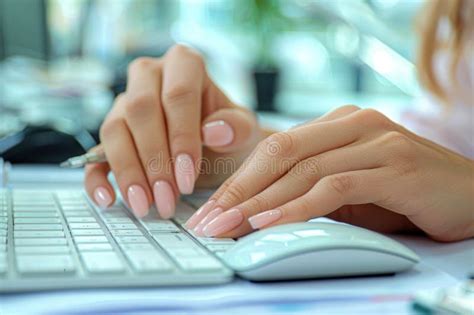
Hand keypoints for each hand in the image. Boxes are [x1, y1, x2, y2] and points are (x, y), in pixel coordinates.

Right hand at [84, 45, 261, 218]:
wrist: (219, 146)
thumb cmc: (230, 133)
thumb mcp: (243, 130)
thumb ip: (236, 127)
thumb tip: (213, 132)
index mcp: (184, 64)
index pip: (177, 95)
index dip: (181, 138)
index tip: (188, 177)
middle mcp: (148, 76)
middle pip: (140, 110)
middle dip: (153, 161)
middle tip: (167, 199)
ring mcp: (125, 103)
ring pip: (113, 130)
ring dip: (129, 172)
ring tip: (146, 206)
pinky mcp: (113, 133)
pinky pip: (94, 152)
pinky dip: (96, 177)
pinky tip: (108, 199)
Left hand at [186, 105, 473, 241]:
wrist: (472, 194)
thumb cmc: (405, 192)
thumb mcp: (351, 188)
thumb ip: (313, 189)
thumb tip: (260, 212)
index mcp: (337, 123)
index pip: (275, 149)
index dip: (238, 180)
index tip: (211, 210)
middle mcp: (353, 123)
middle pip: (279, 153)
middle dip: (239, 190)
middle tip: (207, 221)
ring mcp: (375, 139)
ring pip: (302, 168)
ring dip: (260, 201)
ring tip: (227, 226)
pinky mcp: (394, 164)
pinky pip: (334, 185)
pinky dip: (298, 205)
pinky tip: (269, 222)